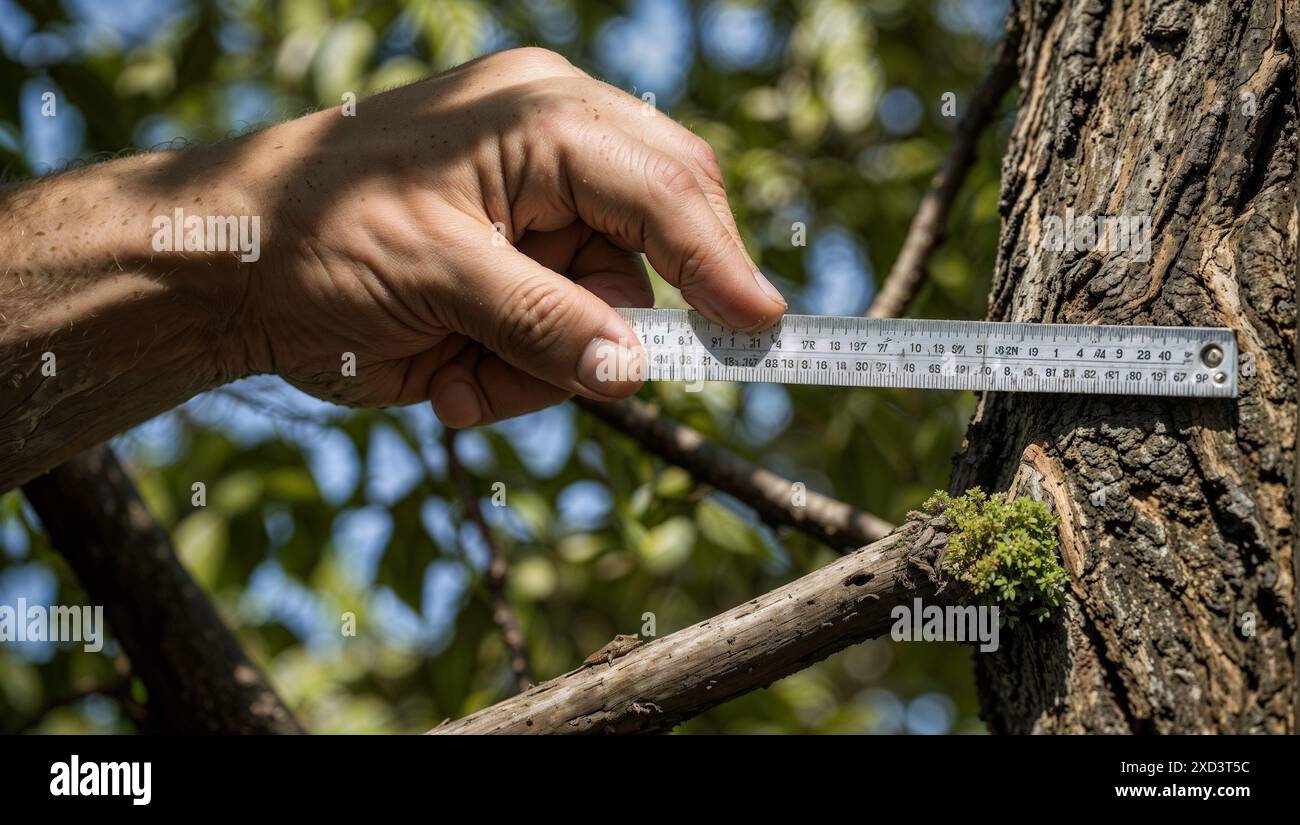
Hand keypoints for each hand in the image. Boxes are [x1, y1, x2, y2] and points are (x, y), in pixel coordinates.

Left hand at [232, 47, 786, 426]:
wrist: (223, 273)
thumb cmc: (314, 236)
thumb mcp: (436, 277)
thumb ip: (545, 323)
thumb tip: (633, 370)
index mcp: (543, 119)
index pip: (665, 187)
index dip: (718, 261)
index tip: (759, 328)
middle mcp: (553, 158)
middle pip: (655, 248)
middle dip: (616, 325)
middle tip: (605, 377)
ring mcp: (536, 223)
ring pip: (607, 318)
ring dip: (544, 369)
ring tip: (464, 381)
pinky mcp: (515, 281)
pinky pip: (562, 348)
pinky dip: (512, 382)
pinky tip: (449, 383)